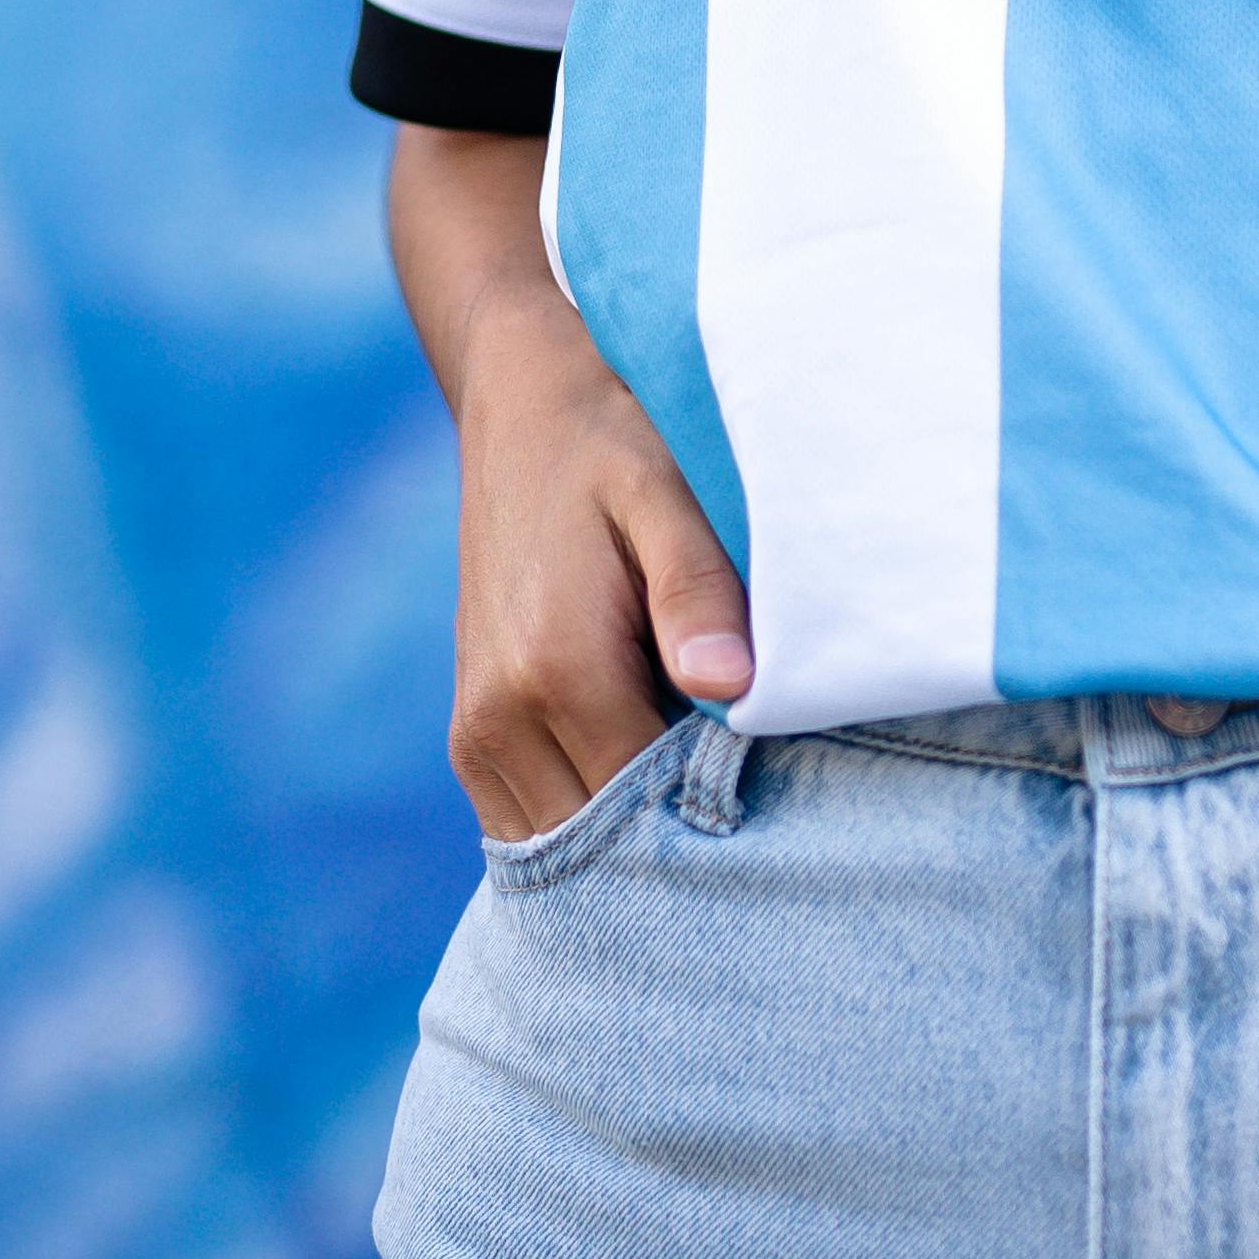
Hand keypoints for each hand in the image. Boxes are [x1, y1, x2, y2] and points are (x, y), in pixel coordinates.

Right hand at [444, 277, 752, 839]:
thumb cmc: (612, 446)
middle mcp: (499, 716)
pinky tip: (652, 800)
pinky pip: (529, 825)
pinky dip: (589, 828)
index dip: (720, 819)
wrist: (522, 408)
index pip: (648, 810)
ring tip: (706, 813)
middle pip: (602, 845)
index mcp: (555, 668)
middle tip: (763, 838)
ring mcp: (475, 732)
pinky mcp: (471, 733)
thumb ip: (696, 593)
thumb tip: (730, 686)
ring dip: (630, 847)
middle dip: (676, 850)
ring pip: (560, 849)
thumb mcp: (669, 498)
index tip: (787, 814)